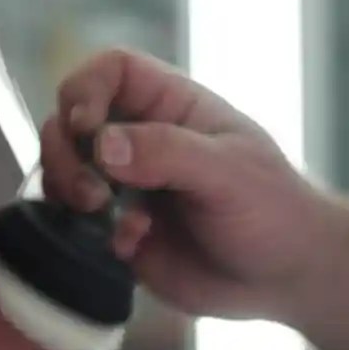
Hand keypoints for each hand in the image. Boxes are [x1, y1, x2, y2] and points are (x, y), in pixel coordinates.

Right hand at [41, 48, 335, 318]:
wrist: (286, 279)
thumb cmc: (273, 211)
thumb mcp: (230, 173)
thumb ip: (167, 152)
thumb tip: (102, 144)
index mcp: (170, 107)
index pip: (109, 70)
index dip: (85, 90)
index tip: (87, 128)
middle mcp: (138, 139)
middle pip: (68, 120)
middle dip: (65, 152)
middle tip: (92, 192)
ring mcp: (123, 186)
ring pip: (62, 169)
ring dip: (65, 190)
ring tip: (99, 214)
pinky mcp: (115, 229)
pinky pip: (73, 222)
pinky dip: (83, 232)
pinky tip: (128, 247)